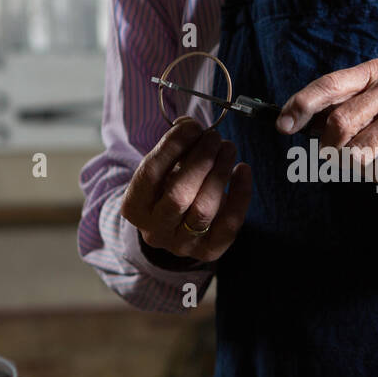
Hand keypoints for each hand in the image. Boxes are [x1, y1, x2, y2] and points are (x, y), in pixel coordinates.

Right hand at [121, 118, 252, 261]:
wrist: (174, 228)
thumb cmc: (167, 188)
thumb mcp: (162, 168)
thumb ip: (173, 146)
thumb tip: (190, 125)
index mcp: (134, 208)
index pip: (150, 174)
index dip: (173, 146)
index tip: (192, 126)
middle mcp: (155, 231)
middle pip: (179, 195)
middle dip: (201, 160)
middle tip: (214, 137)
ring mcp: (182, 245)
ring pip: (204, 209)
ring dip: (220, 172)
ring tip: (228, 148)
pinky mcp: (209, 251)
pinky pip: (229, 224)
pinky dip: (241, 194)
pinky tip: (243, 169)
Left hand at [275, 58, 377, 187]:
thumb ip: (345, 107)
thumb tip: (298, 121)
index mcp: (375, 72)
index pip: (328, 86)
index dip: (300, 105)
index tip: (283, 125)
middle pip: (337, 123)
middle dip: (331, 147)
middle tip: (338, 156)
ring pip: (355, 150)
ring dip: (359, 166)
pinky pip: (377, 167)